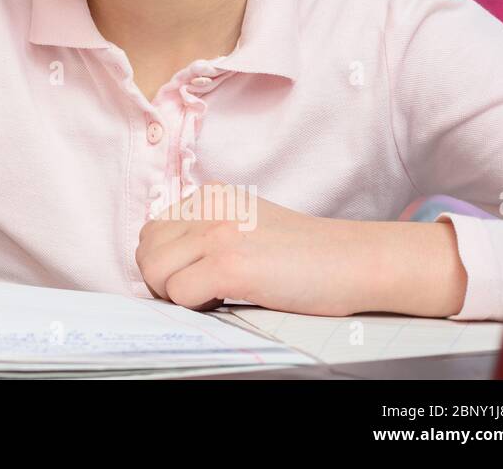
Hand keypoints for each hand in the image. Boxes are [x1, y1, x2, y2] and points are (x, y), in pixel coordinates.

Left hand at [135, 185, 380, 316]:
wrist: (355, 260)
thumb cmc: (306, 254)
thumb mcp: (248, 225)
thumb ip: (208, 233)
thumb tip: (163, 266)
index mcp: (211, 195)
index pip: (153, 230)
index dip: (166, 262)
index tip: (194, 276)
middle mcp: (209, 207)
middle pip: (146, 248)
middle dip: (163, 278)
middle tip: (198, 292)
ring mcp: (217, 233)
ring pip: (154, 271)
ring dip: (176, 293)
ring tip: (213, 296)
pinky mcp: (230, 264)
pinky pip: (179, 293)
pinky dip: (197, 306)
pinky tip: (227, 300)